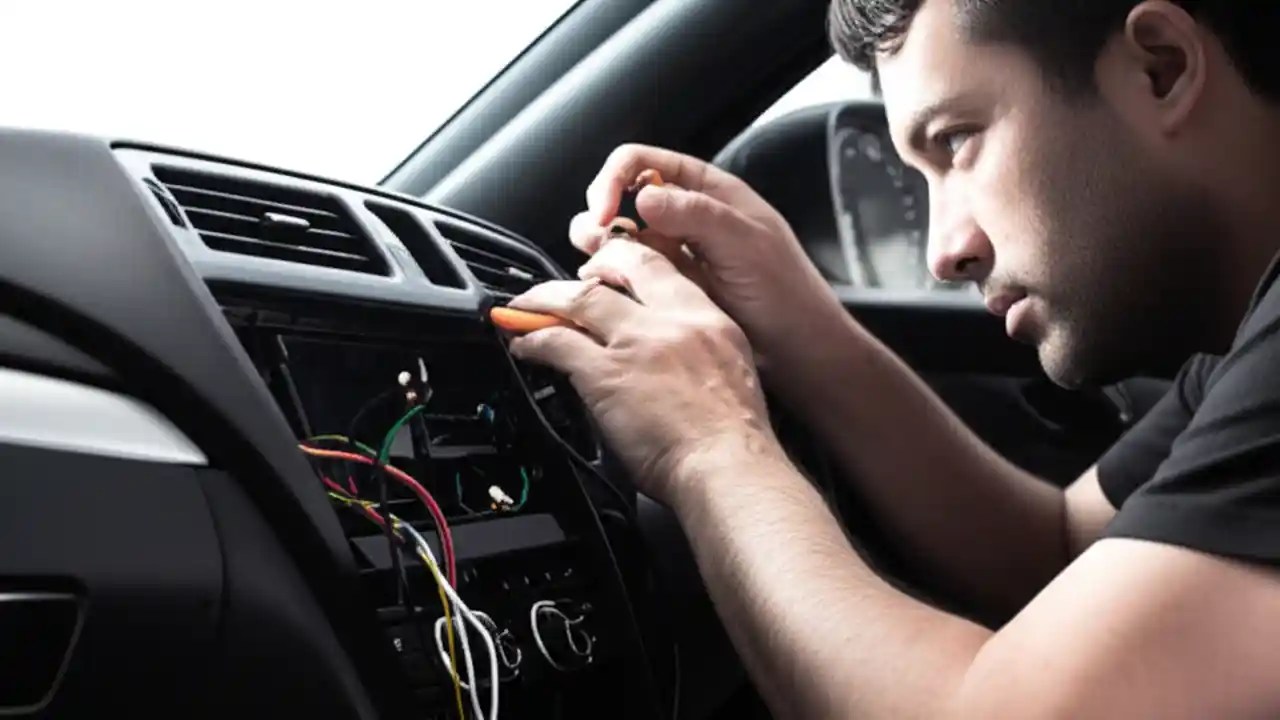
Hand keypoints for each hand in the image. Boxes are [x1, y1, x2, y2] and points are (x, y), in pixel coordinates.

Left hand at [508, 238, 785, 505]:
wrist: (728, 467)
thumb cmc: (733, 439)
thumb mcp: (728, 372)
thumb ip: (695, 353)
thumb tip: (662, 358)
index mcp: (709, 318)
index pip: (661, 268)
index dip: (624, 262)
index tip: (604, 272)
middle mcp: (672, 320)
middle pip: (617, 271)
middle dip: (580, 273)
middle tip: (557, 287)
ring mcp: (636, 343)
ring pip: (579, 299)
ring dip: (543, 301)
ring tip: (523, 309)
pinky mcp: (606, 373)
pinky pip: (556, 343)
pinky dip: (532, 340)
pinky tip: (523, 346)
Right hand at [571, 144, 846, 372]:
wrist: (798, 352)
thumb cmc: (787, 294)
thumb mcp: (746, 245)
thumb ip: (697, 215)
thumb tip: (644, 196)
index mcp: (707, 192)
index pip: (643, 163)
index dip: (614, 179)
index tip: (603, 211)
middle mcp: (685, 216)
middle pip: (621, 196)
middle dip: (598, 213)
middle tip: (595, 241)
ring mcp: (673, 253)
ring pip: (619, 236)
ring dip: (599, 244)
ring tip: (595, 263)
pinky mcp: (666, 289)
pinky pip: (626, 273)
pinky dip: (608, 276)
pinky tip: (607, 288)